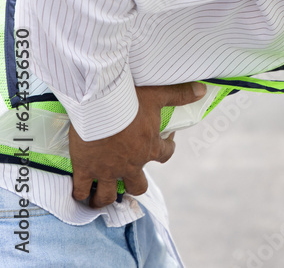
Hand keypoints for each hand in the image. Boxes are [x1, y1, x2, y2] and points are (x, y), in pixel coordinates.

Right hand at [68, 81, 206, 207]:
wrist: (99, 103)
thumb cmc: (130, 98)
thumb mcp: (158, 94)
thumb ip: (180, 94)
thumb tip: (202, 90)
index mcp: (150, 148)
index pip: (166, 155)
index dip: (167, 149)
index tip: (165, 142)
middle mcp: (130, 164)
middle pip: (138, 186)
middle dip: (134, 185)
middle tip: (129, 177)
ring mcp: (107, 170)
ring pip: (108, 196)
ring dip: (106, 198)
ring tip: (101, 195)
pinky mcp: (85, 169)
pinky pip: (80, 190)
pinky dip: (79, 194)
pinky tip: (78, 193)